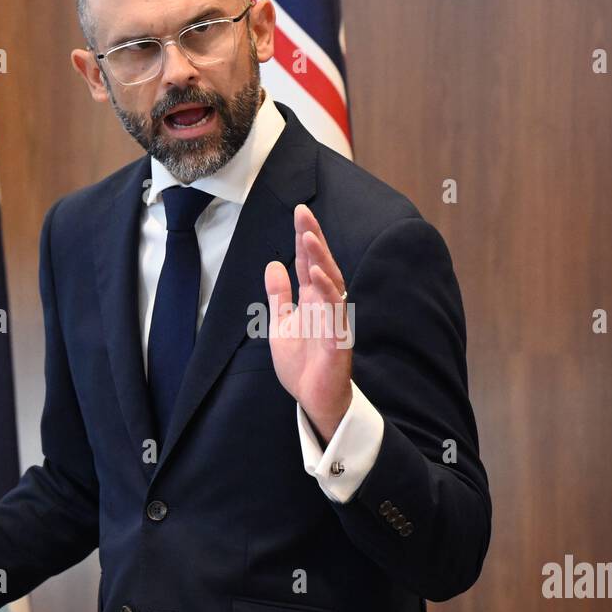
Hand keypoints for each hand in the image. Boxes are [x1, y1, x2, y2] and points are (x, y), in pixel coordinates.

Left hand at [264, 203, 352, 442]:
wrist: (313, 399)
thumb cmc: (302, 364)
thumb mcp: (281, 324)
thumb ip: (279, 296)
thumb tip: (273, 264)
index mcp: (312, 299)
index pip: (307, 262)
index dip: (303, 238)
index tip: (299, 212)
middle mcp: (326, 304)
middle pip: (321, 264)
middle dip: (313, 238)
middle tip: (303, 212)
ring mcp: (334, 319)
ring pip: (330, 282)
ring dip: (320, 259)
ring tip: (308, 237)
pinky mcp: (338, 338)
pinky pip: (334, 310)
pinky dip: (326, 291)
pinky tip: (315, 274)